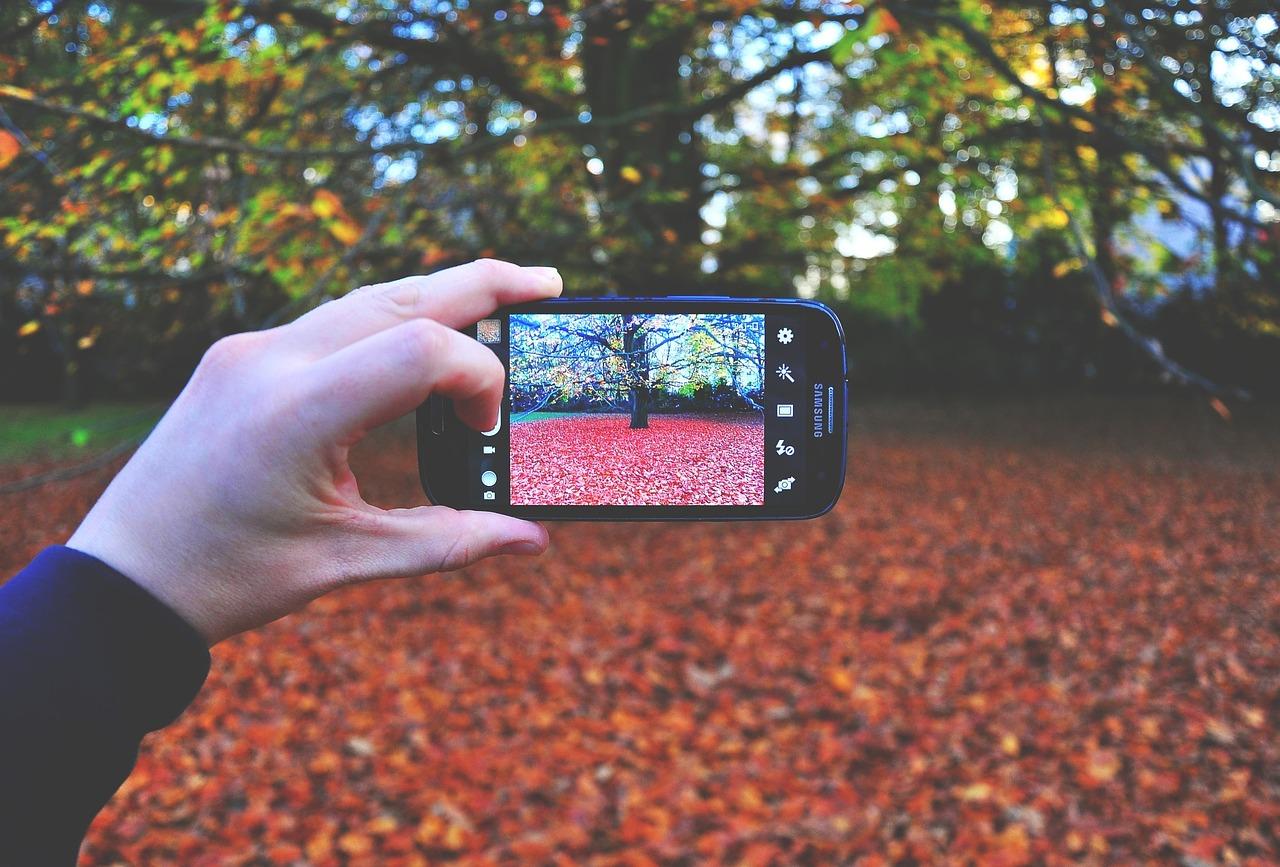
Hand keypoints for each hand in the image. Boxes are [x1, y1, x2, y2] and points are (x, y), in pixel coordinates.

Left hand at [68, 259, 561, 644]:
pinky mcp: (239, 357)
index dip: (479, 378)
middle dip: (482, 286)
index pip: (421, 349)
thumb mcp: (345, 562)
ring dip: (435, 295)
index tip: (487, 430)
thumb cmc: (229, 577)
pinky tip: (418, 337)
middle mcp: (272, 359)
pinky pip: (330, 321)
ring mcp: (250, 351)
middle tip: (547, 284)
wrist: (122, 578)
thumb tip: (531, 539)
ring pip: (365, 298)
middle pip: (401, 295)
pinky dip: (387, 321)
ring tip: (498, 296)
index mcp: (299, 410)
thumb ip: (448, 541)